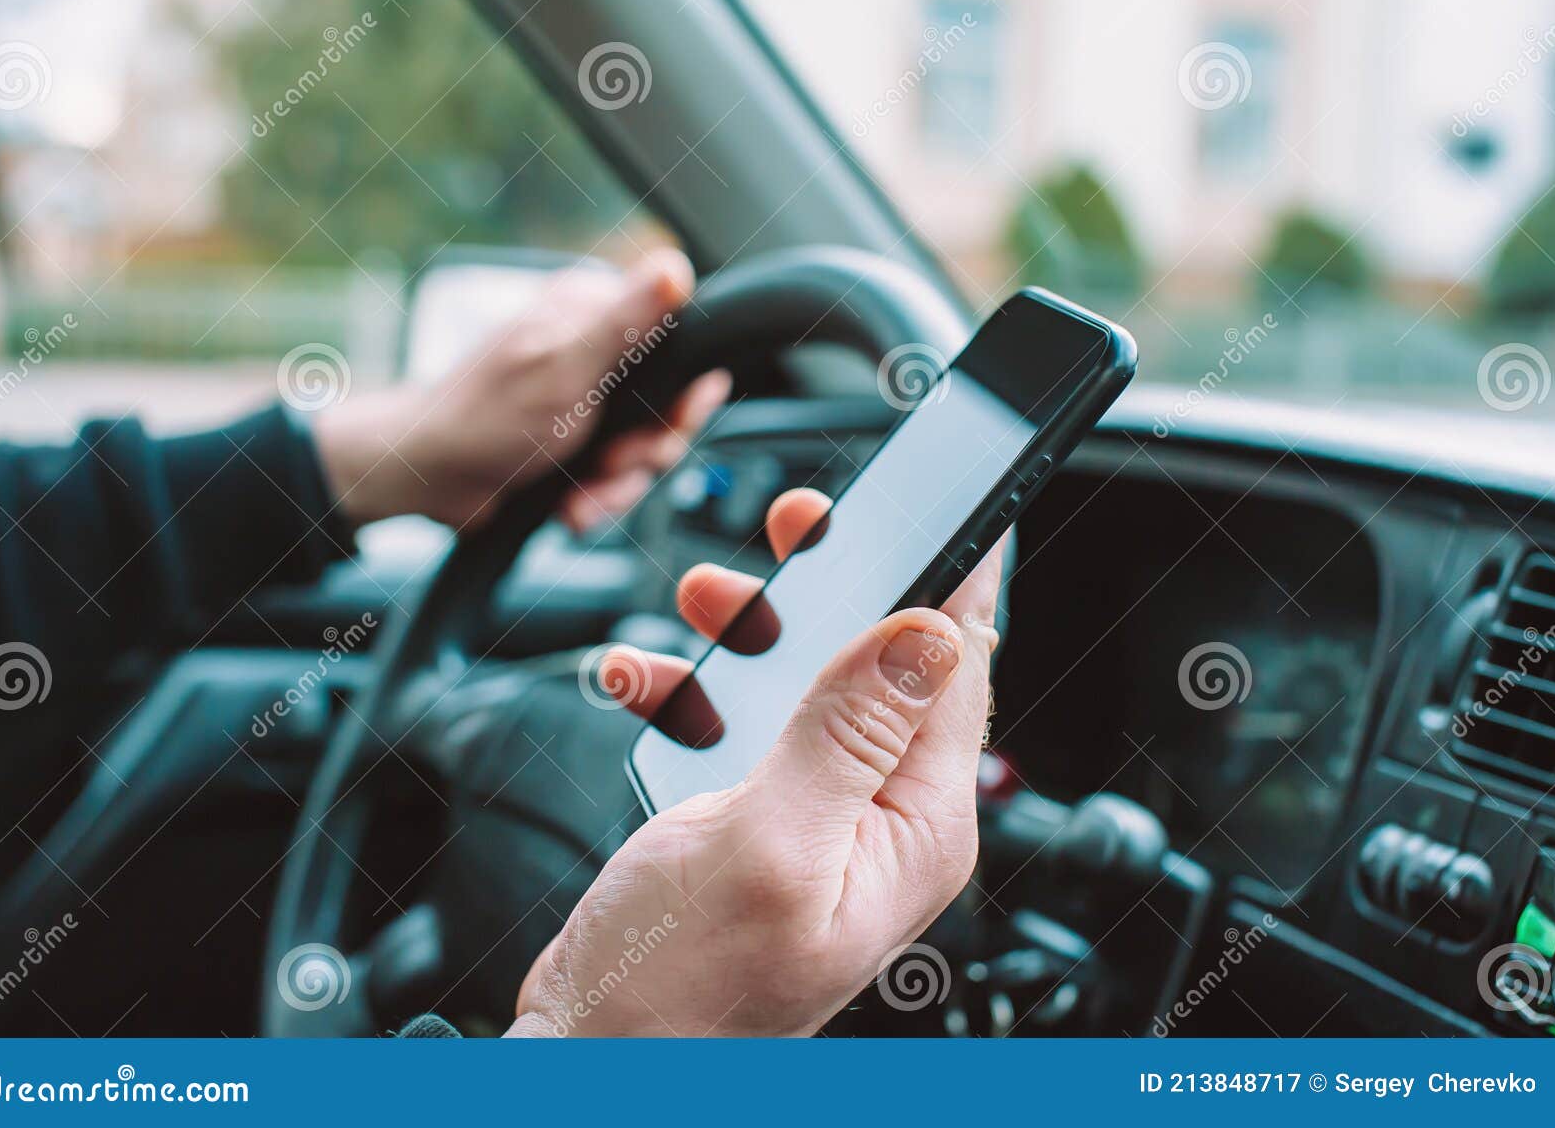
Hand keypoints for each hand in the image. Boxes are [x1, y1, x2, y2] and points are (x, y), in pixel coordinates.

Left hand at [312, 249, 728, 529]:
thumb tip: (676, 268)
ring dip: (618, 485)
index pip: (683, 343)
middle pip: (669, 405)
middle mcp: (595, 348)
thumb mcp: (563, 367)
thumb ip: (625, 322)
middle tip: (613, 464)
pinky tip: (572, 506)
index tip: (668, 425)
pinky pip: (617, 473)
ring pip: (645, 448)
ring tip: (583, 496)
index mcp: (595, 312)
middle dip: (646, 452)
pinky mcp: (577, 438)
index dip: (684, 396)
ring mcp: (587, 396)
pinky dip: (598, 497)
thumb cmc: (483, 418)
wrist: (428, 478)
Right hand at [509, 488, 1001, 1036]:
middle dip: (834, 590)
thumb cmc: (679, 988)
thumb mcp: (769, 842)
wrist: (593, 1056)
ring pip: (807, 679)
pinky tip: (651, 684)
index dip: (950, 577)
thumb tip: (927, 633)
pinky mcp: (759, 813)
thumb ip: (847, 731)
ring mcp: (818, 815)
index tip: (942, 498)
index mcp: (916, 826)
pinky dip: (697, 691)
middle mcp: (880, 816)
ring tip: (705, 610)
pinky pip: (744, 722)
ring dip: (754, 635)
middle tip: (799, 533)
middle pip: (883, 661)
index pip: (960, 671)